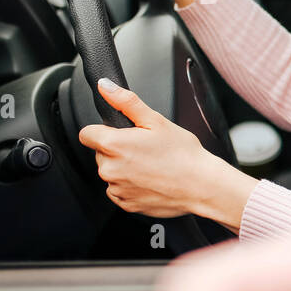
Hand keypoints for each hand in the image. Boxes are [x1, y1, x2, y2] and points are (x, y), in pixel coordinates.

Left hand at [79, 77, 256, 228]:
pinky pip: (119, 191)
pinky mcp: (126, 204)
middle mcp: (109, 169)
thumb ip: (126, 101)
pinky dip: (131, 186)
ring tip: (152, 166)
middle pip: (101, 153)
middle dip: (118, 150)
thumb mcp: (157, 121)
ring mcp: (117, 189)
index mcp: (114, 144)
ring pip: (111, 173)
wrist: (203, 187)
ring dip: (124, 169)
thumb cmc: (184, 155)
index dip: (104, 131)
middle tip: (146, 150)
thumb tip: (105, 86)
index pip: (87, 134)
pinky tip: (151, 181)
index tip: (123, 134)